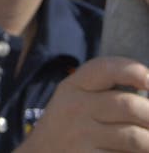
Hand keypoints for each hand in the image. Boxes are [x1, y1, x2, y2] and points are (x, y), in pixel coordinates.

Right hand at [15, 57, 148, 151]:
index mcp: (73, 86)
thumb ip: (102, 92)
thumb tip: (145, 94)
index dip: (133, 70)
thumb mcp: (73, 99)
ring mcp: (82, 137)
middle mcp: (76, 108)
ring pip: (132, 136)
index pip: (105, 69)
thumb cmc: (66, 126)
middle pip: (126, 104)